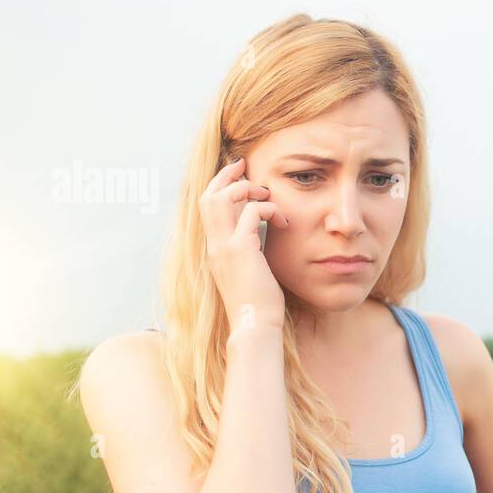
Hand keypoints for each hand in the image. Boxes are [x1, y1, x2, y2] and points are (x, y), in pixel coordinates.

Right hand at [199, 156, 290, 333]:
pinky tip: (285, 222)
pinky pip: (253, 213)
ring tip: (267, 196)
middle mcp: (214, 246)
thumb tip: (260, 236)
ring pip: (222, 198)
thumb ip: (249, 251)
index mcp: (215, 250)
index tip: (239, 176)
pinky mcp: (241, 251)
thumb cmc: (258, 305)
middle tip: (245, 165)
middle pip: (207, 196)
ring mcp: (224, 248)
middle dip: (226, 176)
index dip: (220, 187)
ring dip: (247, 189)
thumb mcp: (249, 272)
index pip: (207, 208)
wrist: (254, 327)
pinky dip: (270, 209)